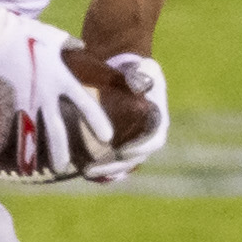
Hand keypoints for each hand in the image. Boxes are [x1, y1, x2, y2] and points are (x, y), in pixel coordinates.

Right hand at [0, 8, 112, 177]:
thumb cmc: (28, 34)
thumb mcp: (55, 37)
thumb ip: (70, 45)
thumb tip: (80, 47)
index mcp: (61, 78)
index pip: (85, 103)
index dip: (96, 120)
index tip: (107, 137)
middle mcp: (44, 94)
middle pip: (55, 127)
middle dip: (60, 149)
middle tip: (64, 166)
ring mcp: (23, 99)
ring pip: (29, 131)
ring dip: (29, 152)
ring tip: (30, 170)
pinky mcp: (5, 99)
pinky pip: (2, 121)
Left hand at [84, 52, 168, 182]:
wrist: (129, 76)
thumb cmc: (139, 72)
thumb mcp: (145, 69)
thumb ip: (143, 75)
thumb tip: (137, 82)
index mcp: (158, 123)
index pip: (153, 142)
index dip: (139, 148)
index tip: (122, 152)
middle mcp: (148, 139)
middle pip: (134, 160)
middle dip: (115, 166)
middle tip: (94, 168)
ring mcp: (135, 146)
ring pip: (122, 166)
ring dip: (105, 171)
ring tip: (85, 172)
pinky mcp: (121, 147)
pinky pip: (113, 163)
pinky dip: (101, 170)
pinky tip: (83, 172)